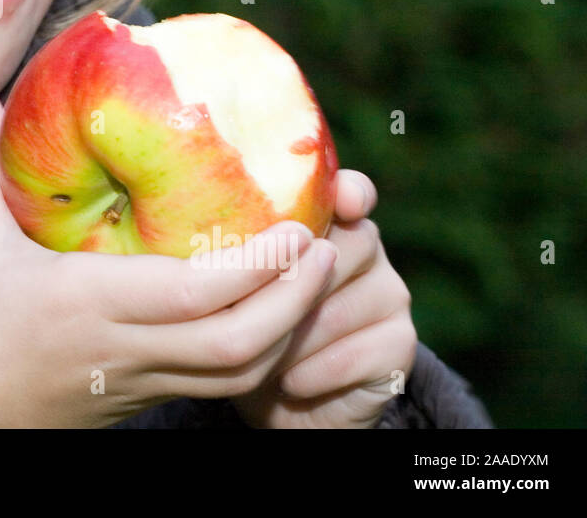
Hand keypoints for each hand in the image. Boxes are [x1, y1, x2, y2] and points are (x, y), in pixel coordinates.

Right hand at [0, 86, 338, 427]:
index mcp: (87, 302)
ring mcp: (136, 383)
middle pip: (239, 345)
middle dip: (296, 301)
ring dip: (287, 331)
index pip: (196, 294)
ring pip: (239, 377)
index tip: (297, 227)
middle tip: (325, 248)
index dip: (260, 267)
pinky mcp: (138, 402)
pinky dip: (256, 353)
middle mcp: (123, 349)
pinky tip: (268, 315)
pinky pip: (215, 387)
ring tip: (309, 278)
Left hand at [231, 170, 417, 427]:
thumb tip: (187, 229)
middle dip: (282, 290)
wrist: (281, 396)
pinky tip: (288, 382)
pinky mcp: (399, 344)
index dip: (347, 193)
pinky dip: (311, 371)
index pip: (349, 191)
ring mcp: (390, 294)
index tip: (340, 204)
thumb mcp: (227, 281)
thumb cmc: (244, 323)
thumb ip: (227, 249)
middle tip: (240, 315)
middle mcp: (366, 248)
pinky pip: (351, 353)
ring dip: (288, 339)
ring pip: (335, 309)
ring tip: (255, 357)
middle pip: (336, 252)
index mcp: (326, 219)